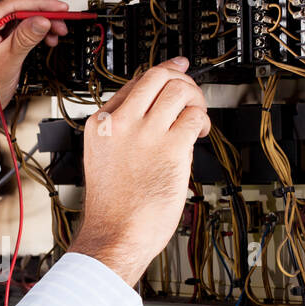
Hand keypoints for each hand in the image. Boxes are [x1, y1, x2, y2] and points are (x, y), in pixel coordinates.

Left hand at [0, 0, 72, 167]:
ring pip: (21, 8)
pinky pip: (18, 21)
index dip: (42, 4)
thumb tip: (43, 20)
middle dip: (43, 9)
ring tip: (55, 33)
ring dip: (41, 18)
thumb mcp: (5, 64)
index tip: (61, 10)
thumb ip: (24, 39)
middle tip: (62, 22)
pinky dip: (33, 26)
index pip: (15, 1)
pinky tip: (45, 37)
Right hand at [68, 58, 211, 286]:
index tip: (174, 71)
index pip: (134, 83)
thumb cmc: (113, 208)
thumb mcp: (105, 159)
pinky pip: (194, 117)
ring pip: (179, 90)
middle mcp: (121, 123)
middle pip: (157, 76)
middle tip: (190, 90)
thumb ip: (125, 134)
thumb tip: (158, 116)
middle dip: (180, 78)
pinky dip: (202, 121)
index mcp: (101, 125)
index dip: (160, 75)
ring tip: (196, 116)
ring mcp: (146, 133)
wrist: (116, 234)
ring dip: (195, 98)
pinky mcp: (171, 147)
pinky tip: (200, 133)